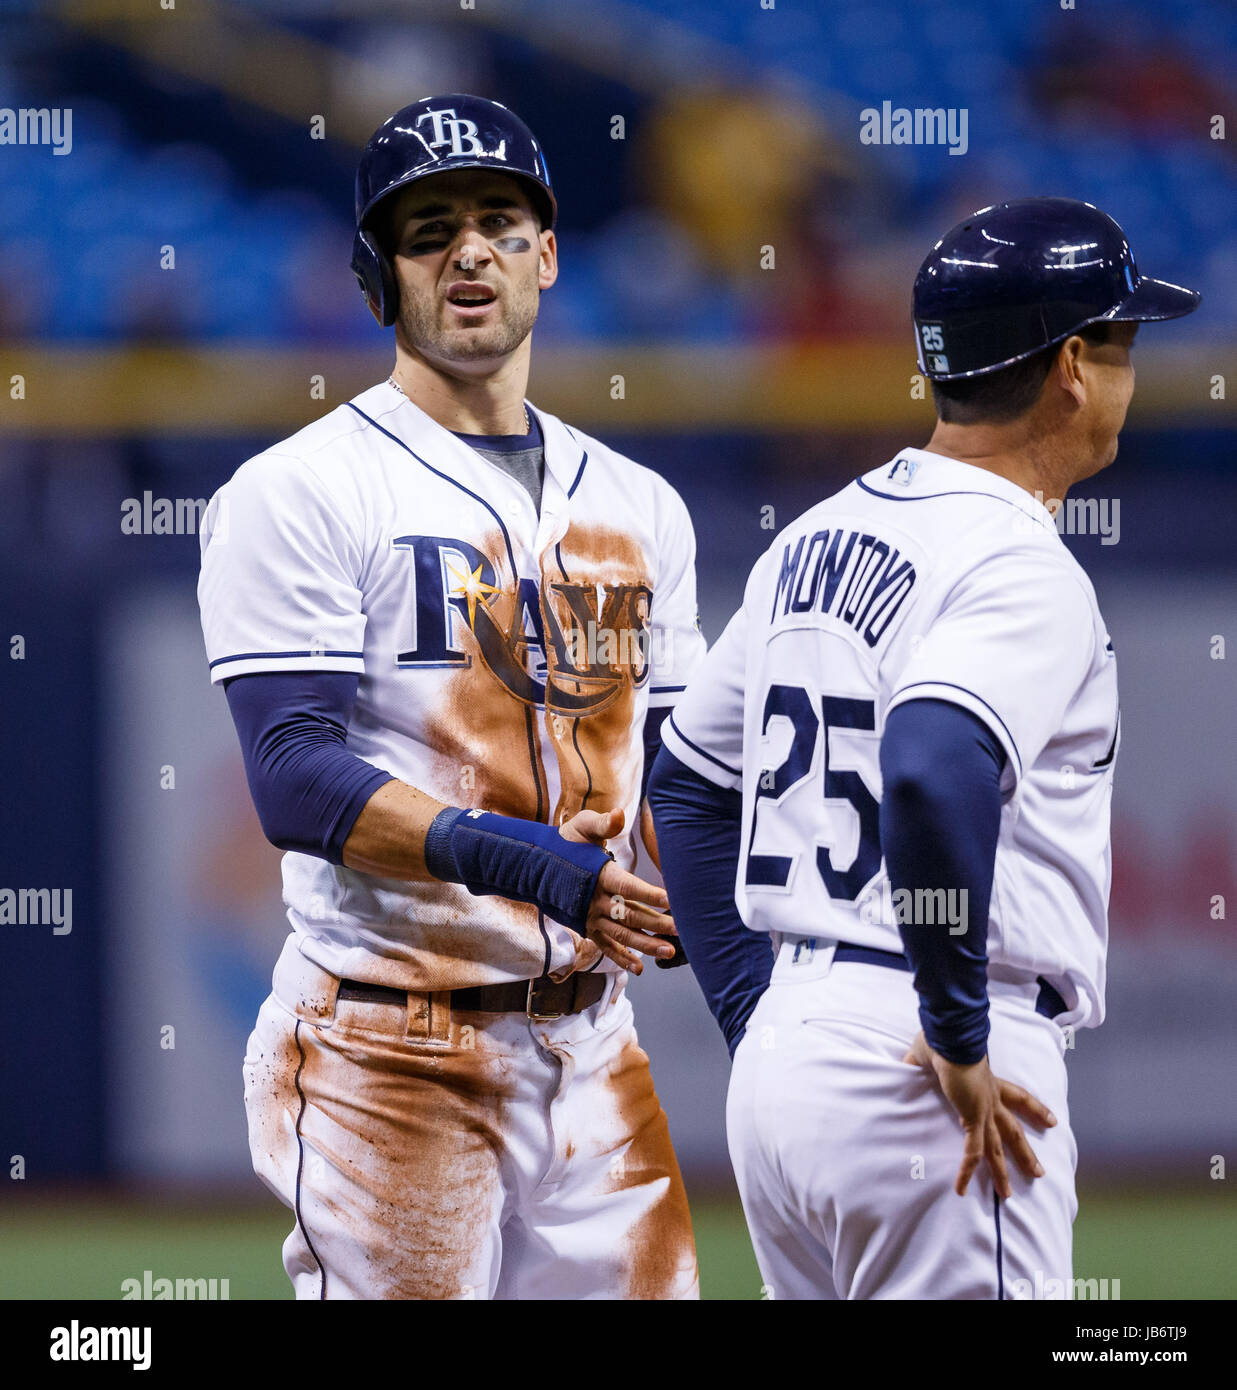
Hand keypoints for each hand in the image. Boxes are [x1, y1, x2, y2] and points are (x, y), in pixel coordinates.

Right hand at [559, 807, 676, 974]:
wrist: (536, 865)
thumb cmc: (566, 843)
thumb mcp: (582, 827)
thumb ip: (603, 823)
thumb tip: (619, 814)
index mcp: (598, 875)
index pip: (627, 886)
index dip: (649, 894)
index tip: (672, 900)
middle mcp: (595, 900)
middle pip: (630, 914)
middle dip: (657, 923)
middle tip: (682, 929)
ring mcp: (591, 917)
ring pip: (622, 934)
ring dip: (646, 945)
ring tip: (670, 951)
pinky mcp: (588, 927)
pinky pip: (606, 946)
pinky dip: (622, 958)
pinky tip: (640, 967)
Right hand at [902, 1030, 1056, 1199]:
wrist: (951, 1038)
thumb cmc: (942, 1040)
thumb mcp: (929, 1053)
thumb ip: (921, 1062)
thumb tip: (906, 1063)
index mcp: (987, 1081)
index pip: (1017, 1097)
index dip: (1034, 1109)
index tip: (1052, 1121)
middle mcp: (991, 1098)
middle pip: (1013, 1130)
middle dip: (1026, 1152)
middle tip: (1039, 1172)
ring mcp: (984, 1110)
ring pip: (997, 1148)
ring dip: (1002, 1172)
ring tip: (1007, 1195)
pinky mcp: (973, 1118)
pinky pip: (971, 1151)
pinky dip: (966, 1171)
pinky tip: (961, 1188)